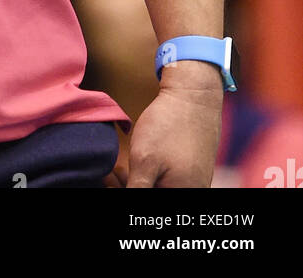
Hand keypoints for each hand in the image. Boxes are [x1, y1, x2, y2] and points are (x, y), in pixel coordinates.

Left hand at [113, 67, 223, 187]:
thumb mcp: (144, 160)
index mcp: (180, 194)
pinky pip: (169, 181)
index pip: (145, 205)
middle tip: (109, 175)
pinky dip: (150, 176)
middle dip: (128, 188)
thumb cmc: (169, 126)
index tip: (107, 181)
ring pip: (160, 189)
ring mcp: (195, 183)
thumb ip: (136, 189)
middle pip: (153, 196)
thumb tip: (128, 198)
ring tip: (118, 169)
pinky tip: (136, 164)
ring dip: (137, 183)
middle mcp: (192, 193)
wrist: (194, 97)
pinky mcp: (194, 172)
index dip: (121, 192)